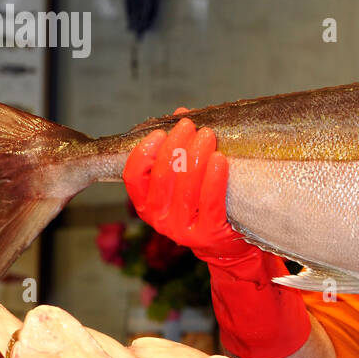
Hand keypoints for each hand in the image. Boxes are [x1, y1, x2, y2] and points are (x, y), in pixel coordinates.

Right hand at [123, 112, 254, 266]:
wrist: (225, 245)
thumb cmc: (200, 205)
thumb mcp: (182, 180)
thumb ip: (178, 149)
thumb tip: (181, 113)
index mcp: (146, 204)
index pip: (133, 177)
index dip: (143, 153)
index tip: (159, 133)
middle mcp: (159, 219)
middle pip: (163, 177)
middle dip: (176, 146)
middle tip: (189, 126)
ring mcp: (182, 229)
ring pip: (186, 187)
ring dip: (197, 157)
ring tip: (207, 136)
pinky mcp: (207, 233)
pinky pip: (210, 202)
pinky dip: (214, 178)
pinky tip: (219, 159)